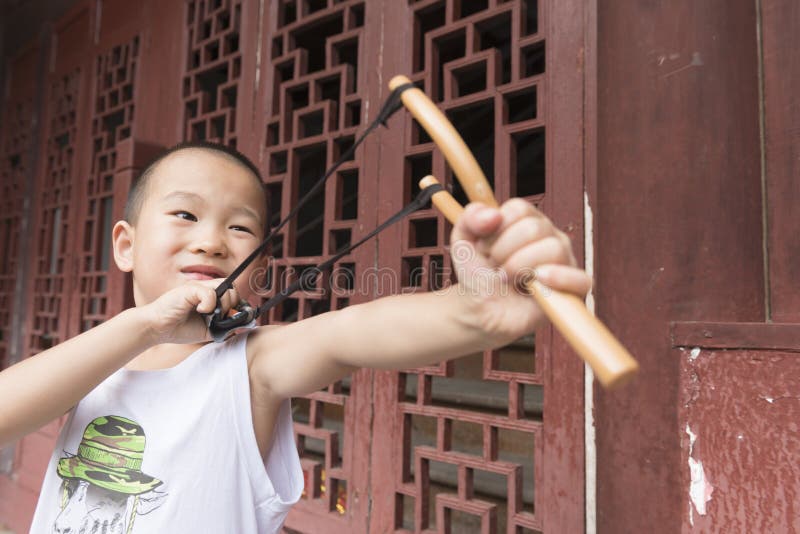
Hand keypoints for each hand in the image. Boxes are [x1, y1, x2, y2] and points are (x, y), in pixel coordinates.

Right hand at [142, 279, 241, 344]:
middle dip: (233, 305)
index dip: (238, 305)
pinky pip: (210, 293)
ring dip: (224, 303)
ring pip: (224, 287)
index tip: (235, 317)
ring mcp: (198, 288)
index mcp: (211, 298)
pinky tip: (200, 311)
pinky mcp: (190, 289)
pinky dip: (210, 304)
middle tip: (221, 317)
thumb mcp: (209, 330)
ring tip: (211, 315)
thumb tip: (244, 323)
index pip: (234, 294)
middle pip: (233, 289)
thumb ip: (225, 325)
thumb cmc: (180, 329)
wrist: (157, 328)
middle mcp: (206, 290)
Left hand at [450, 199, 591, 341]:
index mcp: (528, 220)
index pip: (519, 209)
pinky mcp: (573, 289)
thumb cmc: (478, 274)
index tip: (484, 248)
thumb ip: (469, 218)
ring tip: (509, 279)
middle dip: (504, 251)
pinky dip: (559, 278)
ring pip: (553, 249)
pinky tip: (537, 282)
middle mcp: (550, 236)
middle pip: (534, 228)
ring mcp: (564, 261)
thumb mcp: (463, 242)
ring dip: (520, 267)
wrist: (480, 310)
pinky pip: (581, 279)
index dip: (495, 230)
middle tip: (496, 267)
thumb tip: (493, 214)